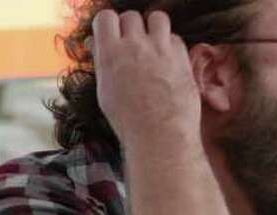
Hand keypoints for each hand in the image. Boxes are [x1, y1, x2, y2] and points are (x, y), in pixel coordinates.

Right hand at [91, 9, 199, 147]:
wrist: (160, 135)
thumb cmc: (128, 121)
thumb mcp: (105, 92)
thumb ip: (102, 62)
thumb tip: (95, 43)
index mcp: (110, 53)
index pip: (105, 18)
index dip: (108, 25)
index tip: (111, 36)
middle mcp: (135, 45)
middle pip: (131, 16)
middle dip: (131, 28)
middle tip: (132, 46)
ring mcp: (160, 48)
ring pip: (157, 17)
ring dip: (153, 28)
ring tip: (153, 45)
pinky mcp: (181, 55)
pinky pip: (175, 38)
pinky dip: (171, 46)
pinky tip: (168, 62)